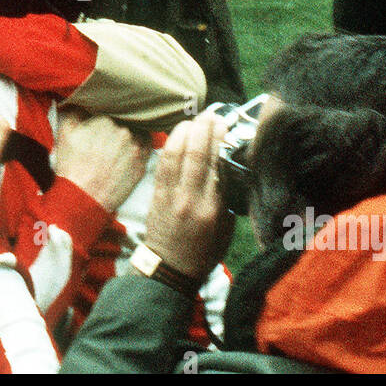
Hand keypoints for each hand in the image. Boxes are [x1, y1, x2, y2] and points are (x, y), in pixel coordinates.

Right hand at [53, 111, 150, 211]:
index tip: (103, 114)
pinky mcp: (143, 162)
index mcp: (106, 118)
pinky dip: (140, 144)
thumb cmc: (72, 166)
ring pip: (139, 129)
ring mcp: (137, 146)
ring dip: (132, 131)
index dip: (107, 108)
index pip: (112, 104)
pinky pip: (146, 145)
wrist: (83, 198)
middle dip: (120, 119)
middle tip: (112, 128)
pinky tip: (130, 149)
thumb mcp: (65, 132)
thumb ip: (75, 109)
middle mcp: (125, 129)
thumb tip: (82, 100)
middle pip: (127, 116)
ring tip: (121, 140)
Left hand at [144, 115, 233, 280]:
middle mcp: (191, 199)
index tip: (227, 125)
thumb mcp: (226, 229)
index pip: (219, 166)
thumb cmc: (202, 252)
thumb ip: (226, 199)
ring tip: (195, 119)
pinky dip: (171, 143)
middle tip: (213, 115)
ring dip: (186, 131)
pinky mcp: (157, 194)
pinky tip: (178, 133)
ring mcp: (171, 195)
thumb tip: (228, 169)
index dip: (222, 141)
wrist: (169, 270)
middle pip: (198, 154)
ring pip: (178, 154)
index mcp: (213, 209)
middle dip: (205, 129)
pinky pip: (164, 162)